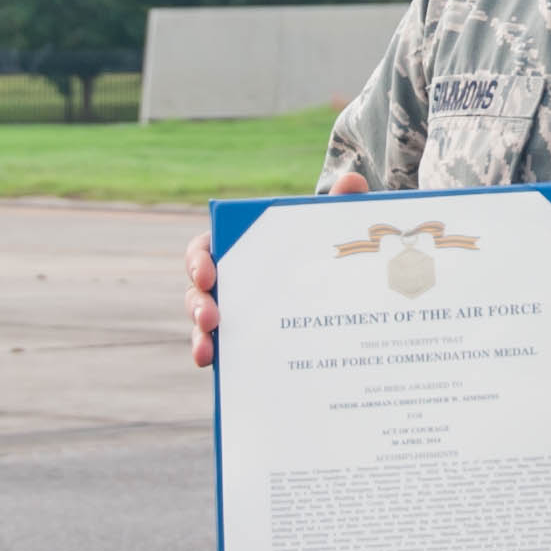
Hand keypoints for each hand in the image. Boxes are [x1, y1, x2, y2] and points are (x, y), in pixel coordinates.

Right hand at [186, 171, 367, 366]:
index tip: (207, 274)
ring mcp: (234, 315)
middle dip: (197, 305)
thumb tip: (353, 180)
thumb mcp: (333, 231)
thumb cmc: (325, 252)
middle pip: (197, 292)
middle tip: (211, 319)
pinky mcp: (244, 344)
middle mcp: (229, 283)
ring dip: (199, 338)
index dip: (198, 261)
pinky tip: (218, 370)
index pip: (204, 249)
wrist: (339, 288)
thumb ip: (340, 206)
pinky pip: (223, 353)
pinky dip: (216, 358)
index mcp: (240, 249)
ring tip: (207, 352)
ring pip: (203, 326)